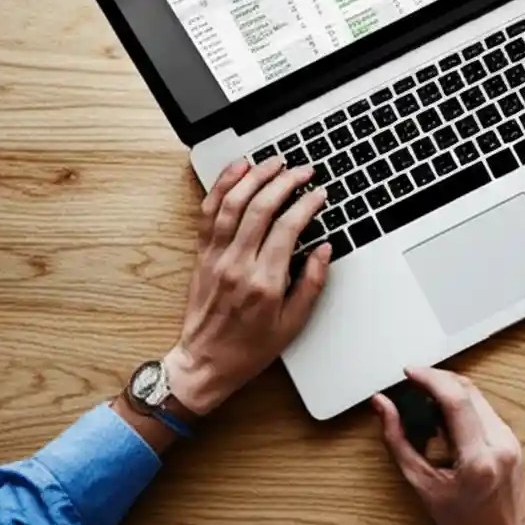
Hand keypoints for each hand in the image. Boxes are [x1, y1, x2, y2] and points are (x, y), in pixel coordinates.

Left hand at [163, 158, 332, 414]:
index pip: (287, 228)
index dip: (306, 204)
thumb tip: (323, 250)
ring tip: (272, 162)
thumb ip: (311, 283)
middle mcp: (237, 264)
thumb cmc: (249, 348)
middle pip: (260, 208)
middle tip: (302, 170)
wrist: (204, 362)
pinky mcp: (201, 254)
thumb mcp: (293, 324)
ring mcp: (215, 257)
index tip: (319, 194)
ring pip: (232, 203)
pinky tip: (235, 171)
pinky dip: (221, 187)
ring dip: (253, 176)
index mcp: (264, 282)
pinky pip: (209, 212)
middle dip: (284, 182)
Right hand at [373, 368, 524, 524]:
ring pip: (478, 396)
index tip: (410, 372)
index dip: (430, 378)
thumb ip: (399, 442)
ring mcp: (511, 440)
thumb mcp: (423, 486)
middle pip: (468, 390)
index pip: (455, 400)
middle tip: (413, 382)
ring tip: (425, 404)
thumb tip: (383, 407)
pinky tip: (445, 420)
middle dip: (438, 379)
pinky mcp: (513, 440)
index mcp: (479, 458)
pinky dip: (462, 406)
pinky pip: (485, 410)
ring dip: (450, 391)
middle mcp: (501, 444)